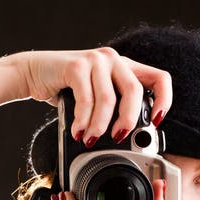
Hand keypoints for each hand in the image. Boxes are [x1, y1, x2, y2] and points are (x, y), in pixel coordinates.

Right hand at [19, 47, 171, 142]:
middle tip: (117, 139)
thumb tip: (128, 139)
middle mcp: (114, 60)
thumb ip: (115, 110)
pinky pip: (86, 100)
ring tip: (90, 140)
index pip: (159, 78)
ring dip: (99, 127)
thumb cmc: (68, 89)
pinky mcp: (76, 65)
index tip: (155, 123)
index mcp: (126, 68)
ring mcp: (96, 60)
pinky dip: (83, 122)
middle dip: (127, 122)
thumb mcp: (98, 99)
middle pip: (135, 92)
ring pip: (108, 100)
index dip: (164, 101)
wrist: (34, 72)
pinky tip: (77, 131)